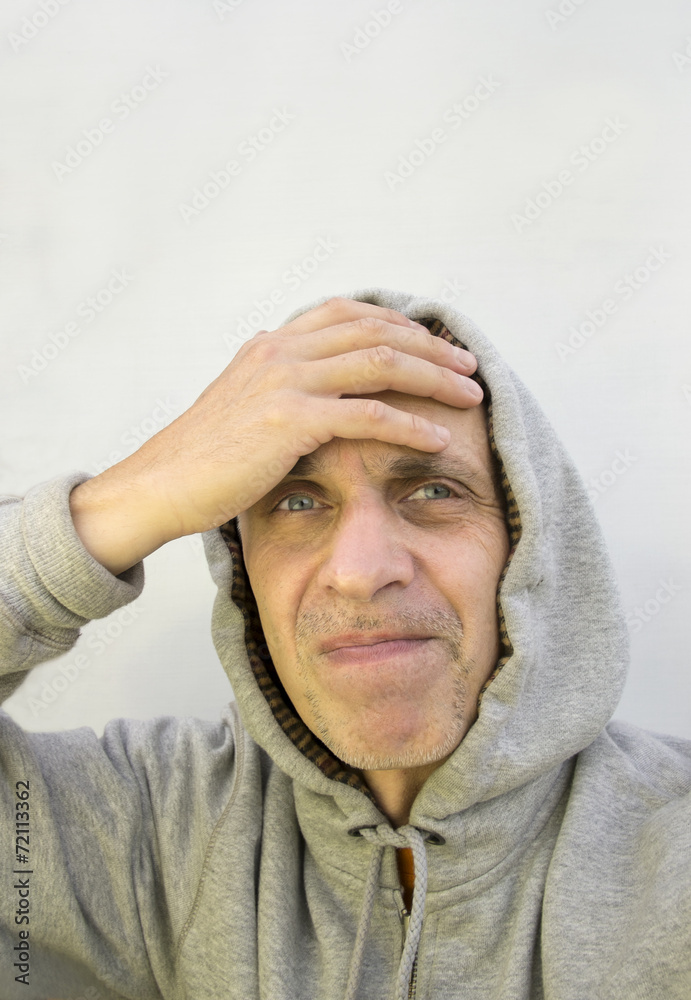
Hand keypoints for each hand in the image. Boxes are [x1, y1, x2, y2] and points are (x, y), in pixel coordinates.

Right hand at [69, 297, 481, 573]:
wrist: (158, 485)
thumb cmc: (201, 457)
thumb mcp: (241, 406)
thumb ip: (277, 388)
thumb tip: (312, 393)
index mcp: (272, 345)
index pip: (348, 314)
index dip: (398, 323)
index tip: (432, 342)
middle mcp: (281, 351)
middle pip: (377, 332)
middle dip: (431, 347)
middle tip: (469, 366)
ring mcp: (285, 381)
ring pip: (382, 363)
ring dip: (434, 377)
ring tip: (470, 395)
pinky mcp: (289, 420)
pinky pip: (369, 415)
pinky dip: (411, 424)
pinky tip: (438, 437)